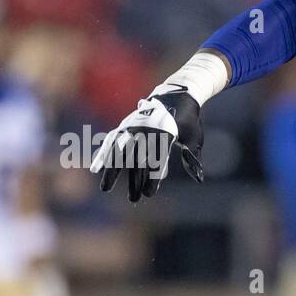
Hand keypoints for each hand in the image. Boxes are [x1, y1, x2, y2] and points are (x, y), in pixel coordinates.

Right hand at [91, 85, 203, 201]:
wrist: (176, 95)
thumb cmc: (189, 120)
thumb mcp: (194, 136)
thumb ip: (192, 156)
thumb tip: (198, 177)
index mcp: (164, 133)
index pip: (157, 161)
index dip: (153, 179)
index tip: (149, 195)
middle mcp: (145, 130)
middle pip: (135, 160)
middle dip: (133, 181)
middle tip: (132, 200)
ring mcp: (133, 128)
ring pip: (119, 152)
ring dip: (112, 171)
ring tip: (105, 188)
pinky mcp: (126, 126)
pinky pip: (112, 142)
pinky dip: (104, 154)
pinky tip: (96, 168)